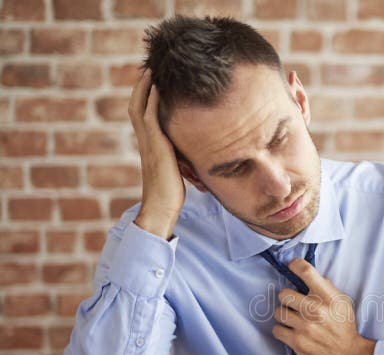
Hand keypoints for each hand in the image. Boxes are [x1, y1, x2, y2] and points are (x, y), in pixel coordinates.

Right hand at [128, 69, 185, 239]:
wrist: (161, 207)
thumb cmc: (171, 193)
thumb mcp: (177, 169)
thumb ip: (180, 156)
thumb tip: (195, 155)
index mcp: (149, 145)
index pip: (142, 114)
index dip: (144, 97)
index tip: (151, 82)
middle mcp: (145, 140)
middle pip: (136, 105)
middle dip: (141, 86)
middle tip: (147, 68)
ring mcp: (148, 142)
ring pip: (139, 107)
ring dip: (144, 86)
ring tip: (150, 69)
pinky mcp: (156, 146)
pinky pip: (150, 117)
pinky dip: (151, 100)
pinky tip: (158, 86)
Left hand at [273, 259, 375, 354]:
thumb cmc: (344, 327)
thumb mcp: (343, 302)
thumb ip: (326, 289)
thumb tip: (308, 277)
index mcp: (329, 298)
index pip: (306, 272)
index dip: (295, 265)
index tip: (292, 266)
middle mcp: (316, 311)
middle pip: (284, 293)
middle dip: (287, 298)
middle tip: (293, 303)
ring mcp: (305, 327)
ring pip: (278, 312)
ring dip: (284, 315)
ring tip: (293, 319)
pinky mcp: (298, 343)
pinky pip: (277, 330)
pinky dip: (282, 330)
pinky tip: (291, 331)